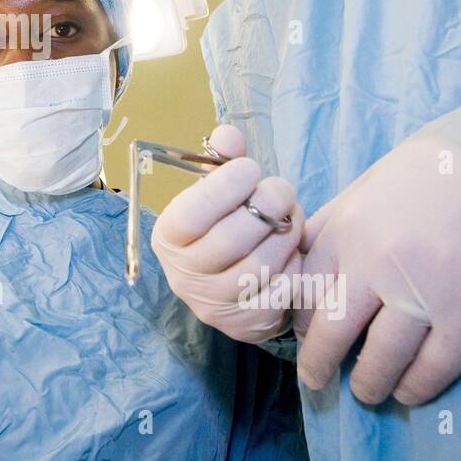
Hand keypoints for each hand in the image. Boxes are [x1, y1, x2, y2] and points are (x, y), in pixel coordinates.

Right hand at [151, 124, 304, 341]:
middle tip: (281, 189)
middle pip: (230, 239)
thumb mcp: (216, 191)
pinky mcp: (246, 324)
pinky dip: (293, 266)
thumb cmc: (222, 225)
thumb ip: (222, 160)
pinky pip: (281, 290)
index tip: (250, 168)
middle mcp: (183, 275)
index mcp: (168, 237)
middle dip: (266, 206)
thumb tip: (228, 135)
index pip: (190, 214)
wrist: (229, 286)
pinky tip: (289, 252)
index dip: (223, 187)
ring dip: (285, 234)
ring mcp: (214, 304)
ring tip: (289, 217)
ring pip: (260, 264)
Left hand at [295, 57, 460, 405]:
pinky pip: (434, 367)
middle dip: (320, 366)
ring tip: (367, 392)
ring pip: (382, 359)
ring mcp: (423, 291)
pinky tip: (410, 392)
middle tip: (317, 381)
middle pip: (333, 334)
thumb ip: (333, 226)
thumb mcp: (368, 187)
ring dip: (370, 384)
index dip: (303, 327)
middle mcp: (376, 264)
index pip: (307, 295)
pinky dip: (418, 387)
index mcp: (346, 230)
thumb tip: (300, 266)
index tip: (306, 341)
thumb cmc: (436, 170)